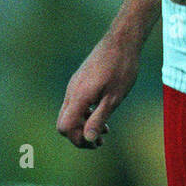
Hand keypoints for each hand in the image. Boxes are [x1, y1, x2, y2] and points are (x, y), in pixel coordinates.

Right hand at [56, 30, 140, 148]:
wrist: (121, 42)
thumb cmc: (121, 69)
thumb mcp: (114, 98)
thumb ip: (99, 119)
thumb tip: (88, 140)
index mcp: (78, 96)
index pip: (65, 127)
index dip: (78, 140)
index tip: (96, 144)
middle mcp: (71, 91)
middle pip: (64, 122)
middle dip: (79, 135)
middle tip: (100, 142)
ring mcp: (74, 85)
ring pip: (70, 113)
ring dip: (84, 125)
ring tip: (106, 131)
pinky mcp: (80, 81)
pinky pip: (76, 103)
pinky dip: (85, 113)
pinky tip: (102, 113)